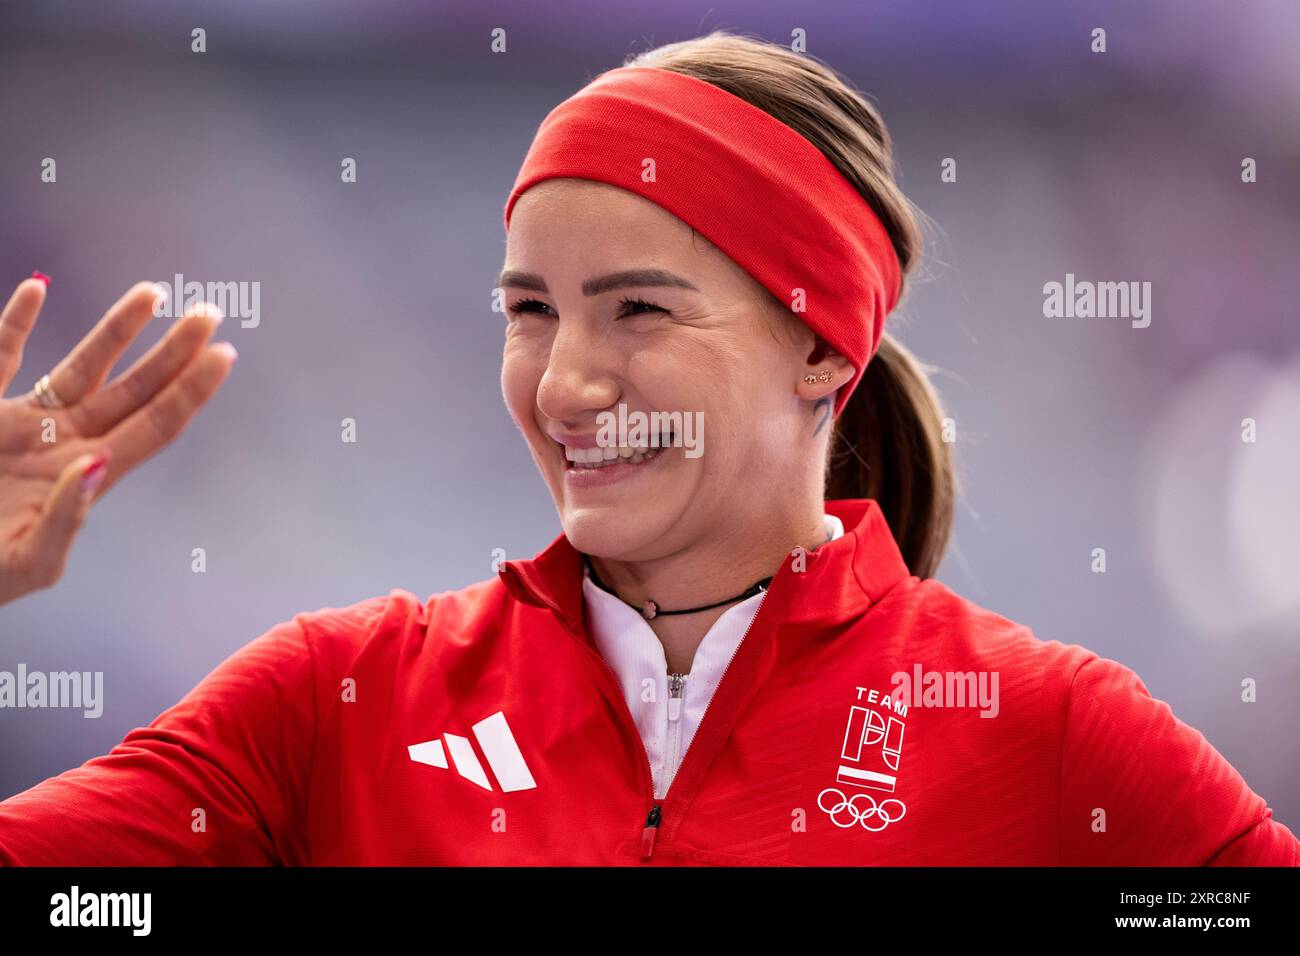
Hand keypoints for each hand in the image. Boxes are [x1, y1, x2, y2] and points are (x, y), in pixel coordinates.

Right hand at [0, 276, 235, 606]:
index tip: (225, 354)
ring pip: (81, 366)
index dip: (190, 391)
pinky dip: (14, 322)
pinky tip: (38, 289)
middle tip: (209, 314)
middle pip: (134, 390)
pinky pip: (0, 356)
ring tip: (154, 292)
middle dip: (173, 353)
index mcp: (84, 478)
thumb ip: (63, 519)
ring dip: (117, 329)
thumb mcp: (24, 564)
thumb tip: (96, 465)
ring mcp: (23, 425)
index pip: (154, 426)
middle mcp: (64, 444)